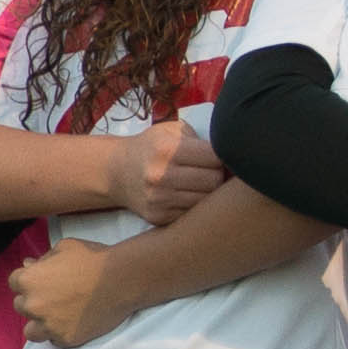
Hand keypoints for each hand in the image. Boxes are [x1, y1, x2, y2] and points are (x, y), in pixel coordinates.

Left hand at [10, 240, 124, 346]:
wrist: (124, 278)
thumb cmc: (94, 258)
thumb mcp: (65, 247)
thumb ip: (43, 258)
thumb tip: (28, 265)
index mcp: (28, 280)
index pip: (14, 283)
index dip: (29, 281)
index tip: (44, 281)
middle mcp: (33, 305)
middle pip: (21, 306)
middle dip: (35, 301)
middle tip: (57, 296)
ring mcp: (49, 325)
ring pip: (31, 331)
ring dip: (41, 323)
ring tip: (59, 316)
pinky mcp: (66, 339)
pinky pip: (55, 340)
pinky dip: (62, 333)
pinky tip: (75, 321)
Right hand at [106, 121, 226, 223]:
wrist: (116, 172)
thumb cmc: (152, 147)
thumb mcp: (171, 130)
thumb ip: (199, 137)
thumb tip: (231, 152)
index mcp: (167, 150)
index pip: (215, 157)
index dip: (222, 155)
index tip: (218, 156)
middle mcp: (161, 176)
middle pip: (214, 181)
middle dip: (218, 175)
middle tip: (211, 170)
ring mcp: (158, 200)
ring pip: (206, 200)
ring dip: (209, 192)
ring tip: (201, 183)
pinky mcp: (158, 217)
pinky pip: (192, 213)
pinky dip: (195, 205)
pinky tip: (188, 195)